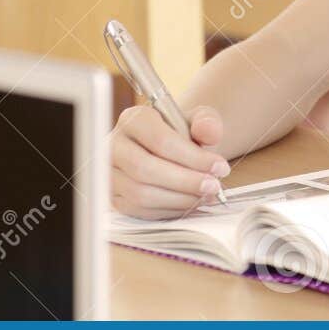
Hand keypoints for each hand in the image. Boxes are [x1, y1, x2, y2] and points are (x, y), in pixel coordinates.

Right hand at [110, 105, 230, 218]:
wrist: (170, 149)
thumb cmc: (183, 133)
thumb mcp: (200, 119)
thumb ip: (207, 122)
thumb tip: (208, 132)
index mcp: (133, 119)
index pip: (160, 141)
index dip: (192, 158)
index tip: (220, 167)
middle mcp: (114, 146)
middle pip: (146, 169)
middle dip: (185, 181)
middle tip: (214, 186)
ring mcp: (109, 174)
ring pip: (140, 194)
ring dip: (179, 199)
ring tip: (206, 195)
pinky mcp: (113, 197)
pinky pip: (138, 210)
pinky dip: (169, 210)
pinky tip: (190, 203)